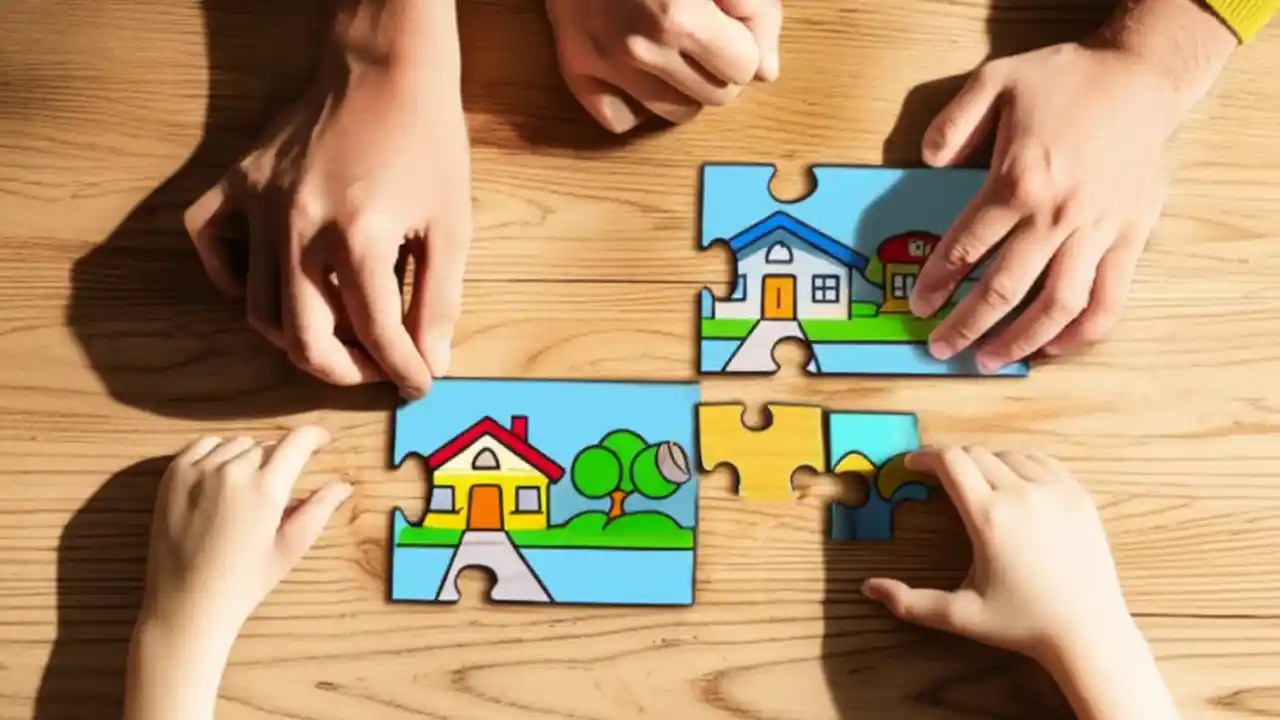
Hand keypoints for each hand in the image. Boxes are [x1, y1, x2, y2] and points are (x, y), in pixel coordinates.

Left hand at [141, 427, 351, 640]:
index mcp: (266, 489)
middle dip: (278, 460)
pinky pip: (204, 445)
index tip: (322, 440)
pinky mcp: (173, 474)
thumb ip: (319, 510)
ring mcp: (198, 470)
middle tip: (277, 489)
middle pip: (267, 445)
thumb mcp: (290, 548)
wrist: (186, 604)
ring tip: (246, 486)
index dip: (315, 436)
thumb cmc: (245, 582)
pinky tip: (219, 477)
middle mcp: (231, 470)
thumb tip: (344, 485)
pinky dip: (217, 453)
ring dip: (248, 457)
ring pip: (237, 444)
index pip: (297, 442)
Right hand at [185, 3, 470, 397]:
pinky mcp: (236, 183)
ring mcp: (258, 206)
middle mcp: (299, 228)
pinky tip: (278, 281)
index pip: (377, 335)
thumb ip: (439, 300)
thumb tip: (431, 361)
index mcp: (360, 237)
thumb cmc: (426, 140)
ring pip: (257, 310)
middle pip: (305, 340)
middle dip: (346, 371)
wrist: (384, 67)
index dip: (403, 370)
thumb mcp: (451, 224)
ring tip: (341, 332)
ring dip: (298, 337)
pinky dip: (235, 279)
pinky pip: (212, 248)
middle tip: (377, 366)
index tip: (419, 383)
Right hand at [546, 0, 781, 132]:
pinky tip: (641, 71)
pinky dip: (635, 103)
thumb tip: (765, 72)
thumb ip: (756, 9)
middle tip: (702, 26)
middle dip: (718, 66)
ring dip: (685, 86)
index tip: (728, 15)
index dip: (744, 40)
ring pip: (675, 112)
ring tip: (674, 44)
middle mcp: (639, 46)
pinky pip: (619, 118)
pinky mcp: (574, 64)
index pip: (745, 69)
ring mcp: (603, 59)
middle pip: (716, 97)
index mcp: (682, 16)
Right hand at [862, 447, 1129, 663]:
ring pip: (1008, 454)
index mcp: (989, 518)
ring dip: (985, 461)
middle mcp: (1022, 495)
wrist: (1089, 632)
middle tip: (938, 476)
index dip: (925, 456)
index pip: (950, 461)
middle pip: (974, 453)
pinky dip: (1020, 464)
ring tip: (975, 482)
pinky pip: (1042, 461)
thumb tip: (868, 588)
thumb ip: (910, 602)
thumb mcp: (961, 615)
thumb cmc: (1023, 624)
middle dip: (950, 460)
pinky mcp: (1079, 495)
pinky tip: (1013, 482)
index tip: (912, 464)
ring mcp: (1055, 491)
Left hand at [910, 0, 1234, 371]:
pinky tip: (1056, 346)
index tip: (919, 306)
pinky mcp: (1131, 236)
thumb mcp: (995, 80)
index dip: (937, 283)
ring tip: (991, 359)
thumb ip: (953, 122)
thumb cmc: (1065, 80)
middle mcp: (1056, 216)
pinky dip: (1083, 331)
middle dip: (966, 326)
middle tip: (941, 347)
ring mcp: (1097, 231)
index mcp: (1018, 182)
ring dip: (1021, 341)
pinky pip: (1109, 298)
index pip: (966, 249)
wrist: (1140, 76)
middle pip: (1004, 289)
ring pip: (1057, 306)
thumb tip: (928, 162)